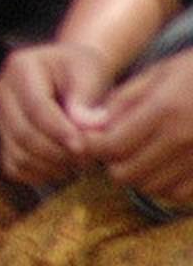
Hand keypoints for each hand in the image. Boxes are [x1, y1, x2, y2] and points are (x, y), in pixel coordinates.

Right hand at [0, 41, 114, 184]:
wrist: (74, 71)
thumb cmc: (85, 69)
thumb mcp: (92, 72)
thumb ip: (87, 99)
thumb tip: (84, 128)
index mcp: (20, 67)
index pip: (36, 107)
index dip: (59, 131)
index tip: (84, 148)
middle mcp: (2, 91)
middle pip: (23, 134)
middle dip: (59, 153)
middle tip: (90, 159)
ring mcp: (0, 116)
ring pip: (18, 154)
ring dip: (52, 167)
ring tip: (81, 163)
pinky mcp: (4, 137)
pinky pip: (14, 167)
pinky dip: (39, 175)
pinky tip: (64, 167)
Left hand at [81, 50, 192, 204]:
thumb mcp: (158, 73)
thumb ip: (123, 101)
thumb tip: (89, 126)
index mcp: (165, 110)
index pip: (112, 146)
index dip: (92, 147)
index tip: (87, 140)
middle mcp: (185, 140)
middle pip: (128, 173)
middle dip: (113, 163)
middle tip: (114, 148)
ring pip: (152, 189)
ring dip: (139, 176)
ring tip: (140, 156)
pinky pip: (180, 195)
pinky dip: (166, 187)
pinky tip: (164, 167)